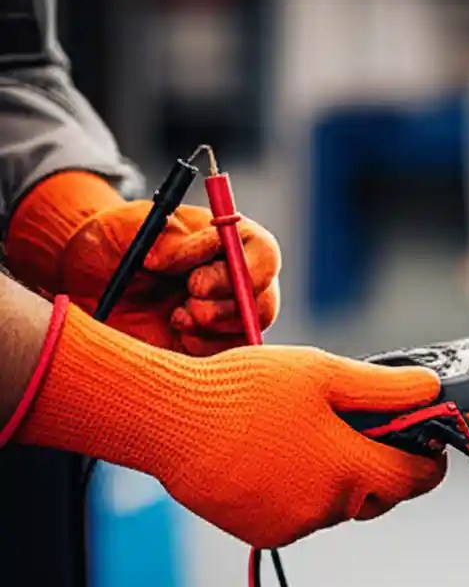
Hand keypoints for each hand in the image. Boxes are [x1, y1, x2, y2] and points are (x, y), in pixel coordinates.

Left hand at [7, 171, 281, 355]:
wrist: (85, 285)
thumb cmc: (109, 245)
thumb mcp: (124, 229)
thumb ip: (160, 233)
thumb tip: (180, 252)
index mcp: (224, 239)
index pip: (261, 252)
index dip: (241, 268)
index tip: (195, 282)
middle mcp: (234, 277)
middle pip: (265, 298)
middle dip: (229, 306)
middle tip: (187, 307)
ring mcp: (225, 314)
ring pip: (250, 330)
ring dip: (214, 328)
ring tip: (176, 319)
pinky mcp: (209, 346)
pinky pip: (229, 358)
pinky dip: (205, 352)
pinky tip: (177, 339)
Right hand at [18, 304, 444, 547]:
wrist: (169, 421)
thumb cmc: (244, 390)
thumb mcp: (323, 374)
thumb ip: (385, 388)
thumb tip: (432, 392)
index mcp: (349, 468)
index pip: (416, 479)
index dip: (431, 461)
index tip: (432, 445)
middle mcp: (327, 506)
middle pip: (381, 495)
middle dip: (384, 467)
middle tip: (364, 430)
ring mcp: (294, 525)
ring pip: (339, 505)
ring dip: (338, 479)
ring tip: (307, 436)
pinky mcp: (263, 533)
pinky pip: (301, 516)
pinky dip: (301, 492)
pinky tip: (276, 456)